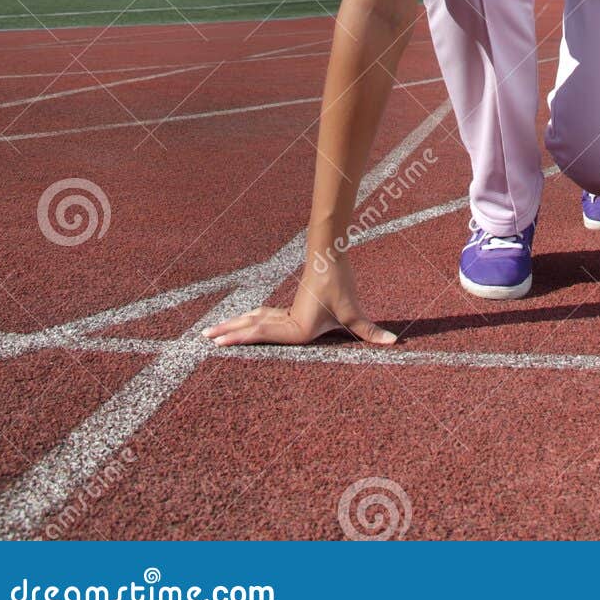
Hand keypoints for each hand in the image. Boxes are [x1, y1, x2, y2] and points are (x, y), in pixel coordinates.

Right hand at [199, 257, 398, 348]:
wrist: (331, 255)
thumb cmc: (341, 284)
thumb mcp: (354, 311)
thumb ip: (370, 332)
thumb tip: (396, 344)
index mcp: (296, 328)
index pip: (262, 336)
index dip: (238, 339)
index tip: (218, 343)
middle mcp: (286, 322)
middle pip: (252, 328)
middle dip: (228, 333)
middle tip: (203, 338)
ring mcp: (286, 313)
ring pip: (255, 321)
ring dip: (235, 326)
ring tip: (212, 332)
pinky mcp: (290, 308)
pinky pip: (264, 317)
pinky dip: (249, 322)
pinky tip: (242, 324)